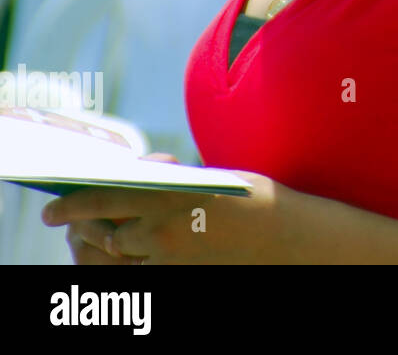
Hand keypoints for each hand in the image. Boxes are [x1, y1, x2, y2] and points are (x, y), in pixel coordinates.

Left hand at [44, 156, 279, 263]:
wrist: (290, 238)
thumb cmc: (255, 200)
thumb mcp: (210, 177)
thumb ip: (170, 179)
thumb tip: (140, 174)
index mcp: (169, 193)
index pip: (104, 199)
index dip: (72, 205)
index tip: (52, 211)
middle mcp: (163, 229)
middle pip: (110, 235)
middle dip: (95, 230)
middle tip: (78, 226)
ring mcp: (172, 259)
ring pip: (124, 258)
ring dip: (117, 250)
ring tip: (117, 241)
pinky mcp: (181, 278)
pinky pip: (145, 275)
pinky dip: (140, 266)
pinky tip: (147, 258)